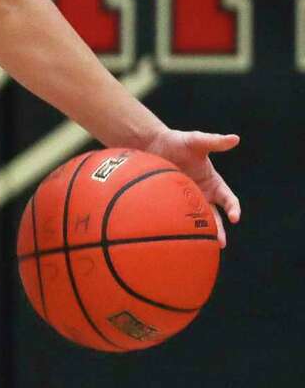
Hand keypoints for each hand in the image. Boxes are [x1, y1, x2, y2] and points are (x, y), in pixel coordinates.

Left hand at [145, 128, 240, 246]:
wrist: (151, 145)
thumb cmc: (177, 141)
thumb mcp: (196, 140)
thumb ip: (214, 141)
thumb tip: (235, 139)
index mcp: (213, 183)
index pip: (229, 199)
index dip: (233, 208)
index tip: (234, 217)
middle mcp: (203, 195)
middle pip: (215, 217)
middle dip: (219, 230)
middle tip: (219, 243)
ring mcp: (186, 201)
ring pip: (196, 222)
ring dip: (200, 234)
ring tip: (200, 248)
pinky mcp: (169, 204)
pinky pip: (176, 219)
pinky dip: (178, 229)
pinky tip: (174, 239)